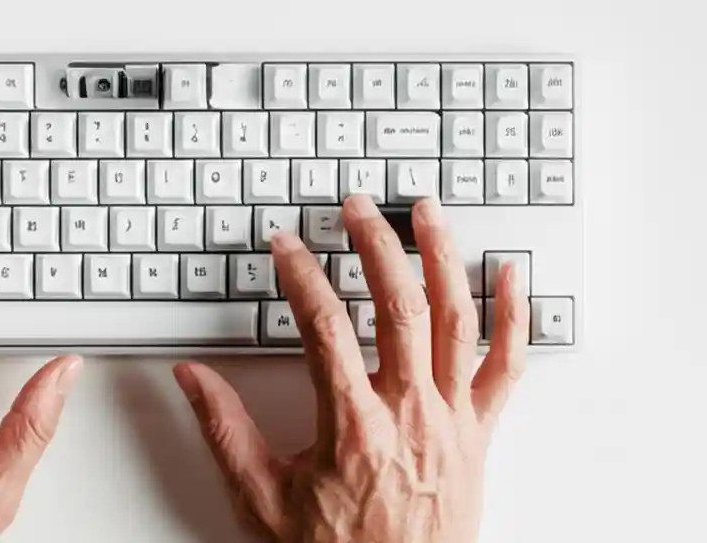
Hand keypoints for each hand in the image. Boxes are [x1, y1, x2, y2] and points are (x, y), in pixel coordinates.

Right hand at [174, 195, 528, 542]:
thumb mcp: (263, 499)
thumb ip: (225, 432)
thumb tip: (191, 379)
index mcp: (353, 426)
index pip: (324, 325)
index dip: (300, 275)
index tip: (285, 245)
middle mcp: (410, 413)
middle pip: (398, 306)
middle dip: (377, 244)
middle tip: (358, 206)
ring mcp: (452, 420)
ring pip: (456, 321)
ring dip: (443, 258)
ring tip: (429, 212)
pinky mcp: (481, 434)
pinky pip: (509, 368)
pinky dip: (515, 316)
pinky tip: (512, 273)